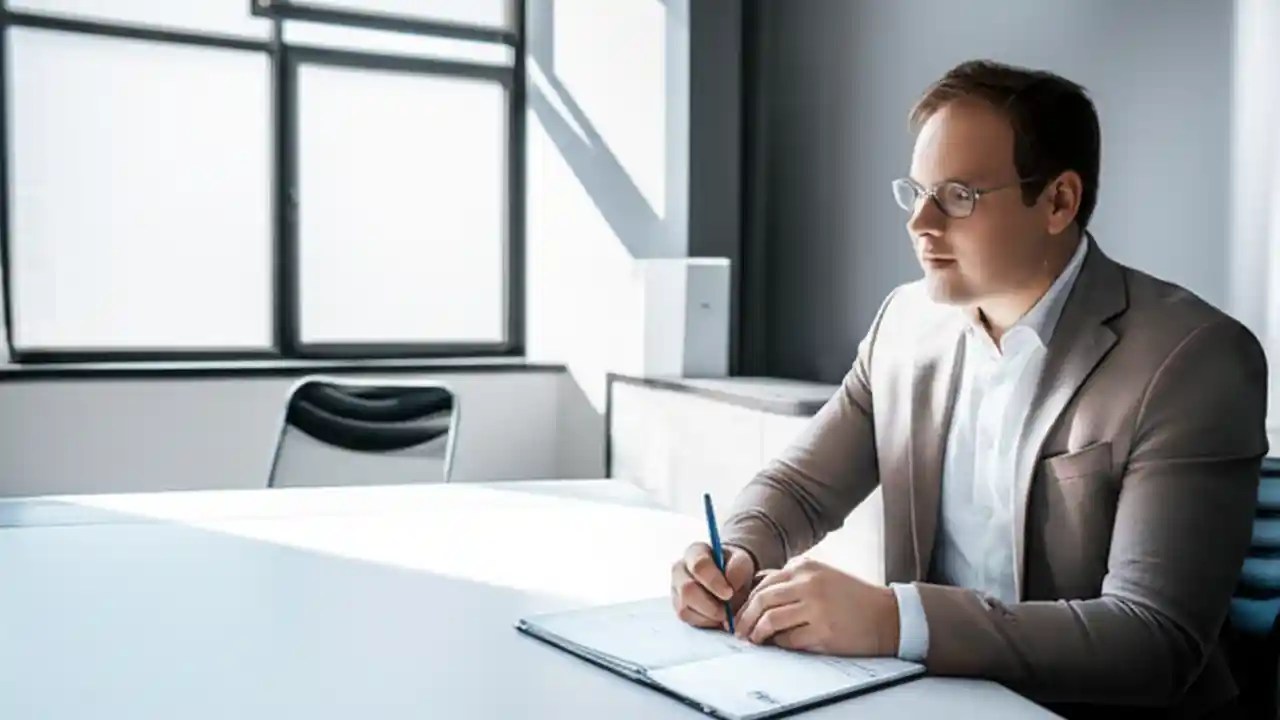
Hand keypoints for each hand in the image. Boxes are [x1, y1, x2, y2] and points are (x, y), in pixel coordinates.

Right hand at [671, 542, 756, 629]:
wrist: (729, 579)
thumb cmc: (733, 568)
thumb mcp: (742, 563)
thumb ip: (738, 569)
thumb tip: (730, 582)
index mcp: (695, 552)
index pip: (699, 565)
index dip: (713, 581)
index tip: (729, 593)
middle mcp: (680, 569)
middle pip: (687, 589)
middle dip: (710, 604)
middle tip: (727, 611)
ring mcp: (676, 589)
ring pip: (684, 607)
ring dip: (708, 615)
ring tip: (724, 614)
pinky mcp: (678, 606)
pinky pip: (687, 619)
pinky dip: (704, 621)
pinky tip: (716, 617)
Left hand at [733, 557, 898, 655]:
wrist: (886, 615)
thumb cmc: (851, 597)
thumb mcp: (821, 576)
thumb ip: (791, 580)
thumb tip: (755, 593)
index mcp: (805, 567)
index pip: (763, 583)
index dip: (746, 602)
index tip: (740, 615)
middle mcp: (809, 583)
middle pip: (762, 600)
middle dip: (745, 618)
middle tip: (740, 632)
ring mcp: (816, 607)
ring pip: (771, 620)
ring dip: (758, 633)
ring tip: (755, 640)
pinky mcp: (824, 631)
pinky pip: (789, 639)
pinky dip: (780, 644)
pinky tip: (779, 645)